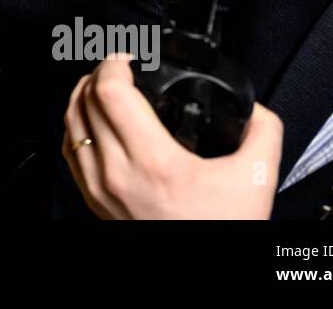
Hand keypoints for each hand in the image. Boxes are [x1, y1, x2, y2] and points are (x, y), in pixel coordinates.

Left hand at [62, 55, 282, 219]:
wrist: (205, 276)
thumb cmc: (221, 229)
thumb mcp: (257, 179)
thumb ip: (263, 132)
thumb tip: (257, 108)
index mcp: (154, 161)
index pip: (110, 93)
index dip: (114, 63)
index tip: (128, 56)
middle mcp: (117, 174)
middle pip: (84, 101)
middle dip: (99, 72)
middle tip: (119, 66)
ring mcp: (99, 189)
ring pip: (69, 123)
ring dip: (82, 95)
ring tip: (104, 84)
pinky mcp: (93, 201)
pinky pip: (69, 150)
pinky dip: (76, 125)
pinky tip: (93, 118)